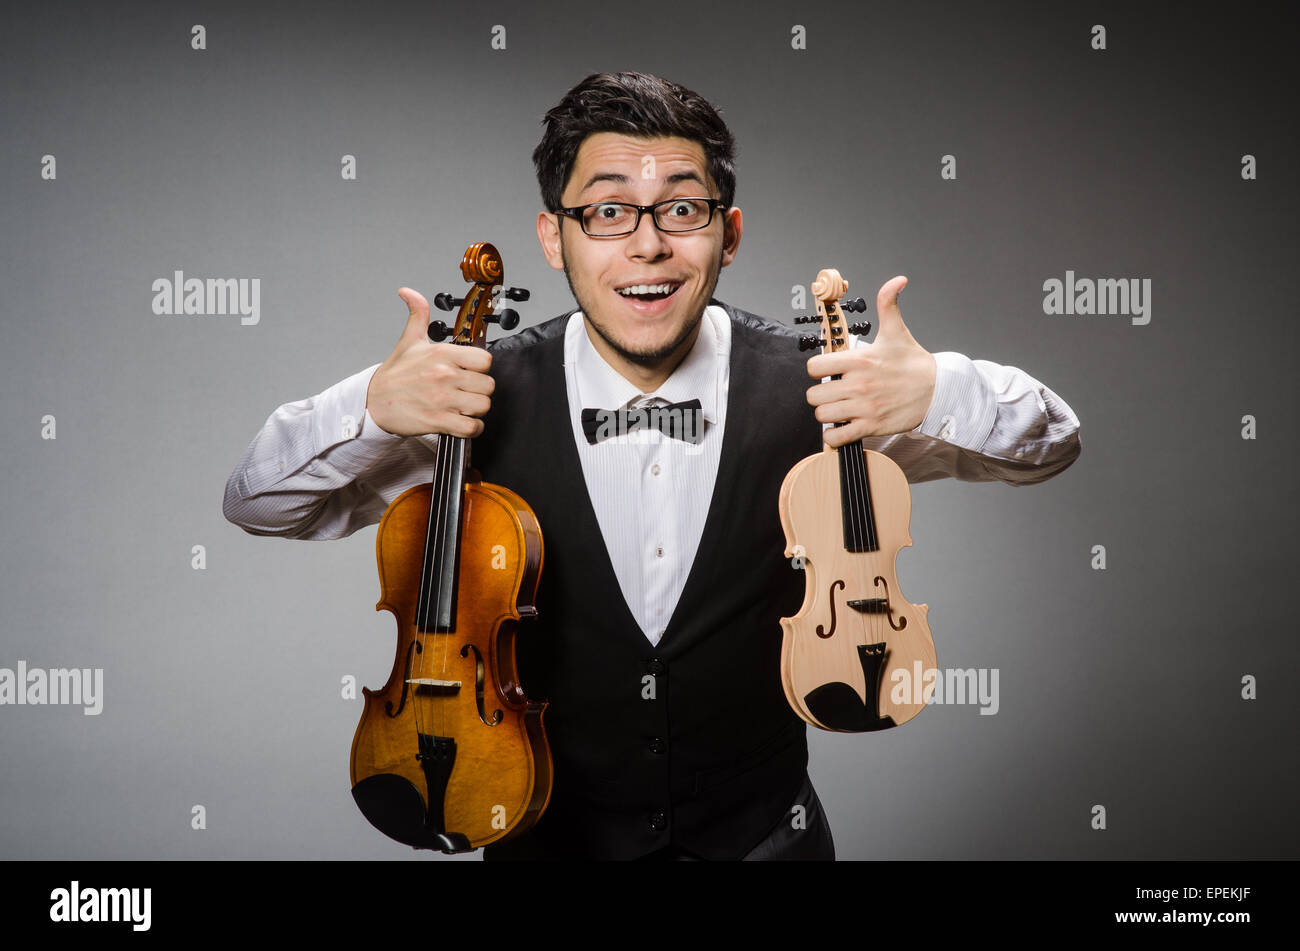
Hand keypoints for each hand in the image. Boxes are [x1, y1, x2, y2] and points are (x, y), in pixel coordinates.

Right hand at [365, 287, 494, 437]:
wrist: (373, 402)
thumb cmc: (395, 374)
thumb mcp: (409, 341)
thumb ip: (417, 314)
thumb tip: (408, 292)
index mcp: (442, 354)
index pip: (485, 360)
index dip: (481, 367)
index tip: (471, 371)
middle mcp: (445, 376)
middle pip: (488, 385)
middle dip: (480, 390)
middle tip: (467, 391)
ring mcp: (443, 400)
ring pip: (483, 406)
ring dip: (477, 410)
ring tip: (464, 406)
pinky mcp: (439, 422)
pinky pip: (472, 428)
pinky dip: (472, 428)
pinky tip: (462, 423)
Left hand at [805, 275, 935, 447]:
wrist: (938, 390)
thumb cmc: (913, 363)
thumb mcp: (897, 331)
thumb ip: (888, 304)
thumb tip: (897, 280)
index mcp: (860, 360)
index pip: (814, 367)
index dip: (816, 369)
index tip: (825, 371)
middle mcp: (858, 384)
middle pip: (813, 395)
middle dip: (820, 394)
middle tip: (832, 391)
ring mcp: (864, 407)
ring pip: (822, 415)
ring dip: (827, 413)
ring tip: (838, 407)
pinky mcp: (871, 427)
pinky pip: (837, 438)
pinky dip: (834, 436)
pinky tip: (842, 426)